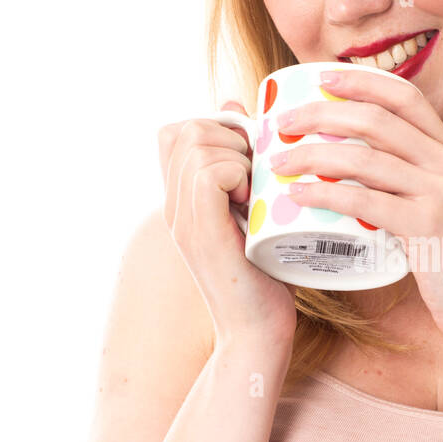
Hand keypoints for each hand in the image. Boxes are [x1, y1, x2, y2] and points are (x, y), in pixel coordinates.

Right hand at [158, 100, 298, 346]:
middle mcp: (175, 206)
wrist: (258, 332)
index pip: (175, 132)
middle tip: (256, 176)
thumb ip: (245, 167)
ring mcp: (184, 219)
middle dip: (230, 137)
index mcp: (183, 200)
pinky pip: (207, 174)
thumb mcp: (256, 211)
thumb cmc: (267, 274)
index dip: (216, 128)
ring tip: (253, 193)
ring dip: (236, 156)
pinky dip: (236, 174)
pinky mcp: (202, 233)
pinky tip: (250, 202)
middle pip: (185, 129)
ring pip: (195, 144)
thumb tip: (240, 109)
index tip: (249, 157)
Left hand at [268, 66, 442, 347]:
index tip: (323, 78)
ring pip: (363, 157)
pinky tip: (299, 195)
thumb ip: (412, 183)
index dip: (362, 81)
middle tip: (282, 124)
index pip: (405, 96)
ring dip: (312, 154)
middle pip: (375, 119)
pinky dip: (324, 194)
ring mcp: (439, 193)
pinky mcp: (427, 227)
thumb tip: (358, 169)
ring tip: (280, 161)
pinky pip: (364, 200)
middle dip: (321, 113)